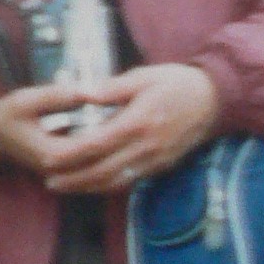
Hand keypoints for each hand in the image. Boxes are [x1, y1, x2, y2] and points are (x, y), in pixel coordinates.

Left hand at [0, 64, 219, 196]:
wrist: (215, 100)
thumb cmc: (177, 83)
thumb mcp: (143, 76)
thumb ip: (111, 88)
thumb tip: (82, 93)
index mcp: (138, 122)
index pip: (96, 144)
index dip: (69, 155)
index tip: (48, 159)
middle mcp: (146, 146)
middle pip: (103, 171)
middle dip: (74, 179)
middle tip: (49, 182)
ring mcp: (155, 159)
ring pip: (116, 181)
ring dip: (88, 187)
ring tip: (65, 186)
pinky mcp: (162, 166)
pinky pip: (130, 180)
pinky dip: (108, 185)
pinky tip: (92, 183)